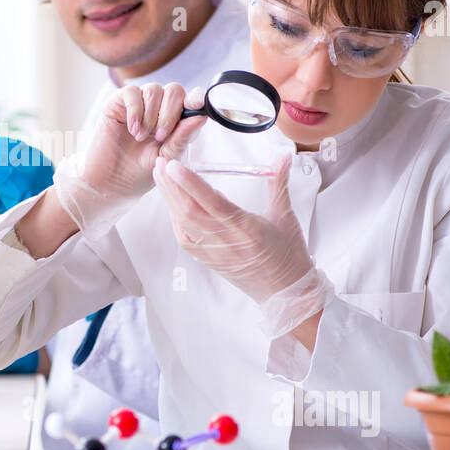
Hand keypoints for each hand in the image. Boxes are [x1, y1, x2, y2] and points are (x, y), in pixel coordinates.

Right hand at [54, 83, 205, 240]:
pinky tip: (132, 129)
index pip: (189, 99)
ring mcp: (138, 104)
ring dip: (150, 116)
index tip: (196, 104)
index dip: (195, 98)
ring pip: (154, 90)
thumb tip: (201, 116)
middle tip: (160, 137)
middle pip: (174, 90)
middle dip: (170, 113)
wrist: (112, 182)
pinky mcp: (118, 103)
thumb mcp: (168, 156)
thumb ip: (183, 136)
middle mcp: (158, 108)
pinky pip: (132, 93)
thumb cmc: (141, 171)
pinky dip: (135, 111)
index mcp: (175, 119)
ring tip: (141, 137)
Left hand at [152, 151, 334, 337]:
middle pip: (189, 210)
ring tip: (161, 177)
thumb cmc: (288, 256)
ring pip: (183, 223)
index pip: (211, 201)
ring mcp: (213, 252)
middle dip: (171, 186)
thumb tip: (282, 156)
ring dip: (169, 198)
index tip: (174, 166)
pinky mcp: (207, 260)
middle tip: (160, 162)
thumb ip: (279, 182)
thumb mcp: (286, 216)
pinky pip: (184, 237)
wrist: (286, 293)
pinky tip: (170, 203)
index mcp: (246, 228)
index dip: (190, 183)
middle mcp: (225, 241)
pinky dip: (174, 217)